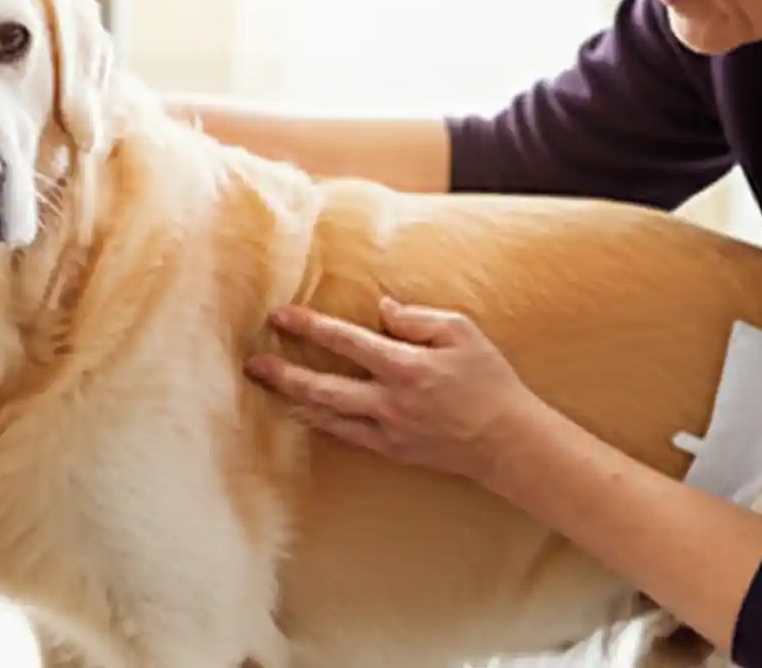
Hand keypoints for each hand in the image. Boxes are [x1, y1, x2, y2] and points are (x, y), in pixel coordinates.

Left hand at [243, 296, 544, 482]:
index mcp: (406, 367)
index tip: (281, 315)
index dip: (310, 326)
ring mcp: (387, 431)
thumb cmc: (490, 381)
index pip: (345, 341)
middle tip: (253, 364)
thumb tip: (382, 310)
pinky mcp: (391, 451)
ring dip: (294, 400)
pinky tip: (306, 412)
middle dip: (283, 374)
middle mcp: (389, 402)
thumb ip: (417, 318)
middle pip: (322, 387)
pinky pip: (346, 436)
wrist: (508, 442)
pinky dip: (322, 422)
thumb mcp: (462, 333)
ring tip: (269, 386)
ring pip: (327, 416)